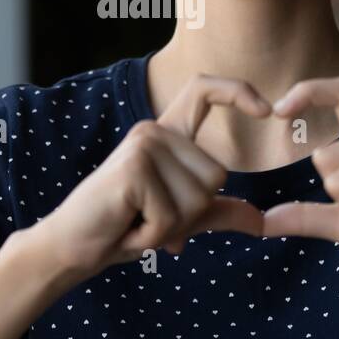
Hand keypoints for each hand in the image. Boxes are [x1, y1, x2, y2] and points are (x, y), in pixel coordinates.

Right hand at [37, 74, 270, 282]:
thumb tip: (262, 222)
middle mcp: (154, 131)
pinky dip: (154, 235)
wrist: (72, 247)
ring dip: (170, 228)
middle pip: (216, 176)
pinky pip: (171, 216)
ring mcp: (143, 146)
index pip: (203, 91)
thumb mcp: (179, 219)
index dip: (237, 91)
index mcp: (165, 134)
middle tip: (149, 218)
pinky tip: (127, 228)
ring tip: (136, 221)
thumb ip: (218, 213)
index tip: (267, 110)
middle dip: (190, 215)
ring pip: (197, 199)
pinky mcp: (133, 169)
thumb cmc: (122, 228)